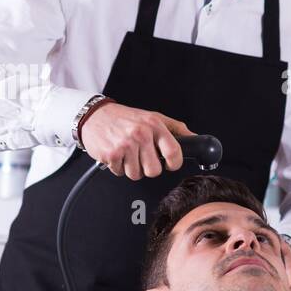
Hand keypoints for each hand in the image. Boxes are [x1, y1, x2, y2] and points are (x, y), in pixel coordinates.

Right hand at [77, 101, 194, 179]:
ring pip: (137, 174)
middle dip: (149, 168)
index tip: (170, 164)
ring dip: (132, 168)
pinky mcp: (111, 154)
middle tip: (143, 157)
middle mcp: (141, 134)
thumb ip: (176, 129)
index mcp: (154, 125)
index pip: (174, 152)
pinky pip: (121, 173)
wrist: (95, 115)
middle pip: (155, 170)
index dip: (174, 163)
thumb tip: (195, 139)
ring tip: (128, 154)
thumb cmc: (125, 118)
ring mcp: (125, 145)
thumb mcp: (153, 117)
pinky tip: (118, 154)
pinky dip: (119, 167)